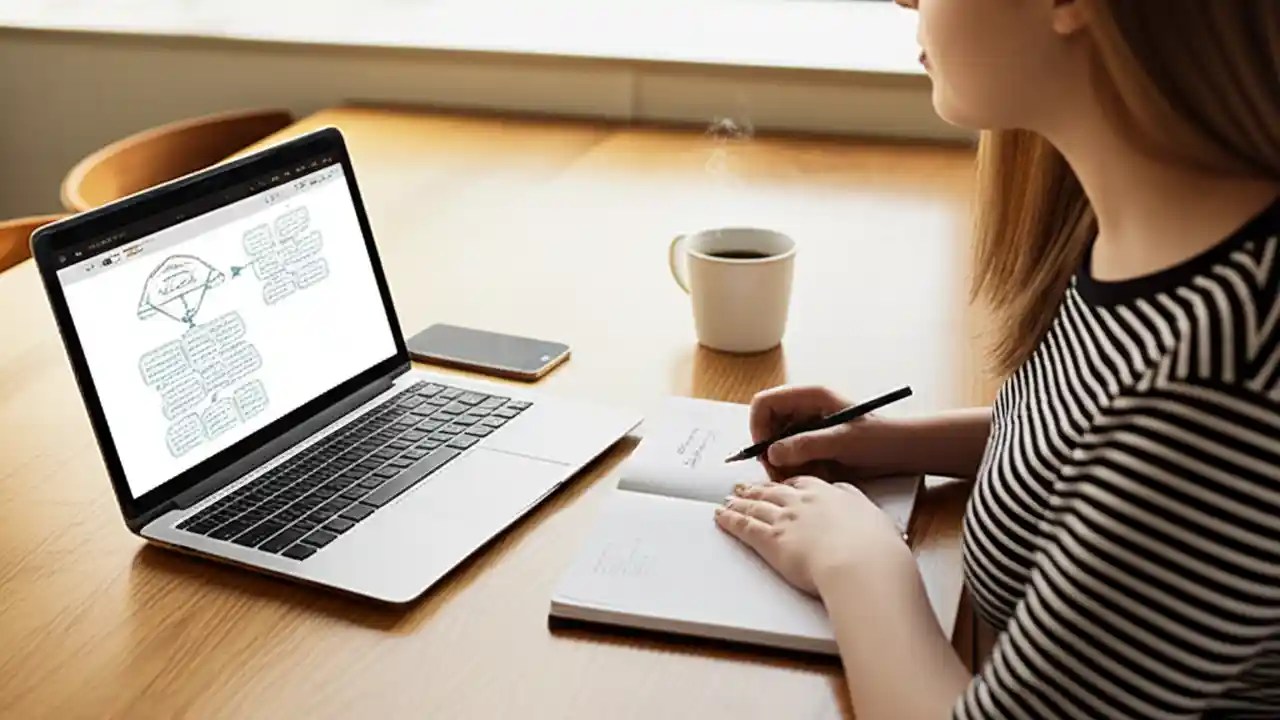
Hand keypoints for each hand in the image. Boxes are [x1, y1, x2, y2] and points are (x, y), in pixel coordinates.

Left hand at [713, 476, 912, 596]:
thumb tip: (857, 506)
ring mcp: (785, 519)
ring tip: (728, 500)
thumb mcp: (875, 518)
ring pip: (755, 506)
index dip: (787, 486)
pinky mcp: (771, 540)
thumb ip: (860, 508)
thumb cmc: (875, 548)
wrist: (861, 564)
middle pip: (773, 491)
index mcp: (830, 494)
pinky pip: (745, 526)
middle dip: (757, 490)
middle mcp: (804, 502)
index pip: (802, 484)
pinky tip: (721, 516)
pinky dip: (730, 520)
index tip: (780, 486)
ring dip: (739, 503)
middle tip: (743, 488)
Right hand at [749, 385, 906, 482]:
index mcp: (810, 397)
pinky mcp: (815, 446)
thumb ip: (806, 445)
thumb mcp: (843, 441)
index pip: (764, 403)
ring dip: (787, 465)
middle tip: (784, 475)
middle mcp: (805, 410)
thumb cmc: (880, 438)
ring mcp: (809, 428)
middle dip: (772, 453)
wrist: (904, 452)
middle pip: (768, 428)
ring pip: (779, 447)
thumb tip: (772, 453)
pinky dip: (800, 471)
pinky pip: (793, 460)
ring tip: (812, 476)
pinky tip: (821, 476)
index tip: (765, 453)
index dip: (758, 427)